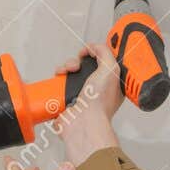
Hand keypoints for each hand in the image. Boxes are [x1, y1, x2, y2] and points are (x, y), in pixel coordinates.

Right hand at [51, 42, 121, 166]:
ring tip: (66, 71)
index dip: (96, 54)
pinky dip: (58, 77)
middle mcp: (97, 89)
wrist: (82, 121)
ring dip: (66, 67)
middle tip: (78, 65)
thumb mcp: (111, 69)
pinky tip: (60, 77)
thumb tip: (93, 48)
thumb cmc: (99, 103)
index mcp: (112, 84)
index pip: (104, 62)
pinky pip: (60, 82)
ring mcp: (81, 94)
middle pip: (85, 65)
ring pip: (71, 72)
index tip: (90, 52)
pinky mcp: (67, 98)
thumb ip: (105, 53)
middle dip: (78, 60)